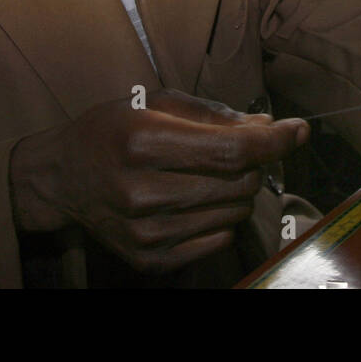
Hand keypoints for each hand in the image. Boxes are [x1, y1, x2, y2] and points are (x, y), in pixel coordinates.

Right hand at [8, 88, 308, 273]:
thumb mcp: (157, 103)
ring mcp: (145, 232)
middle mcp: (142, 192)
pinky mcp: (149, 258)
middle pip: (239, 183)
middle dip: (254, 162)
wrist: (61, 178)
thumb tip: (269, 130)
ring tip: (211, 174)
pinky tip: (196, 199)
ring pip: (234, 212)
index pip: (230, 150)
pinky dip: (221, 216)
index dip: (274, 141)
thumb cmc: (114, 129)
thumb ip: (216, 115)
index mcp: (143, 142)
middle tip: (240, 150)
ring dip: (238, 190)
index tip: (299, 130)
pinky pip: (218, 239)